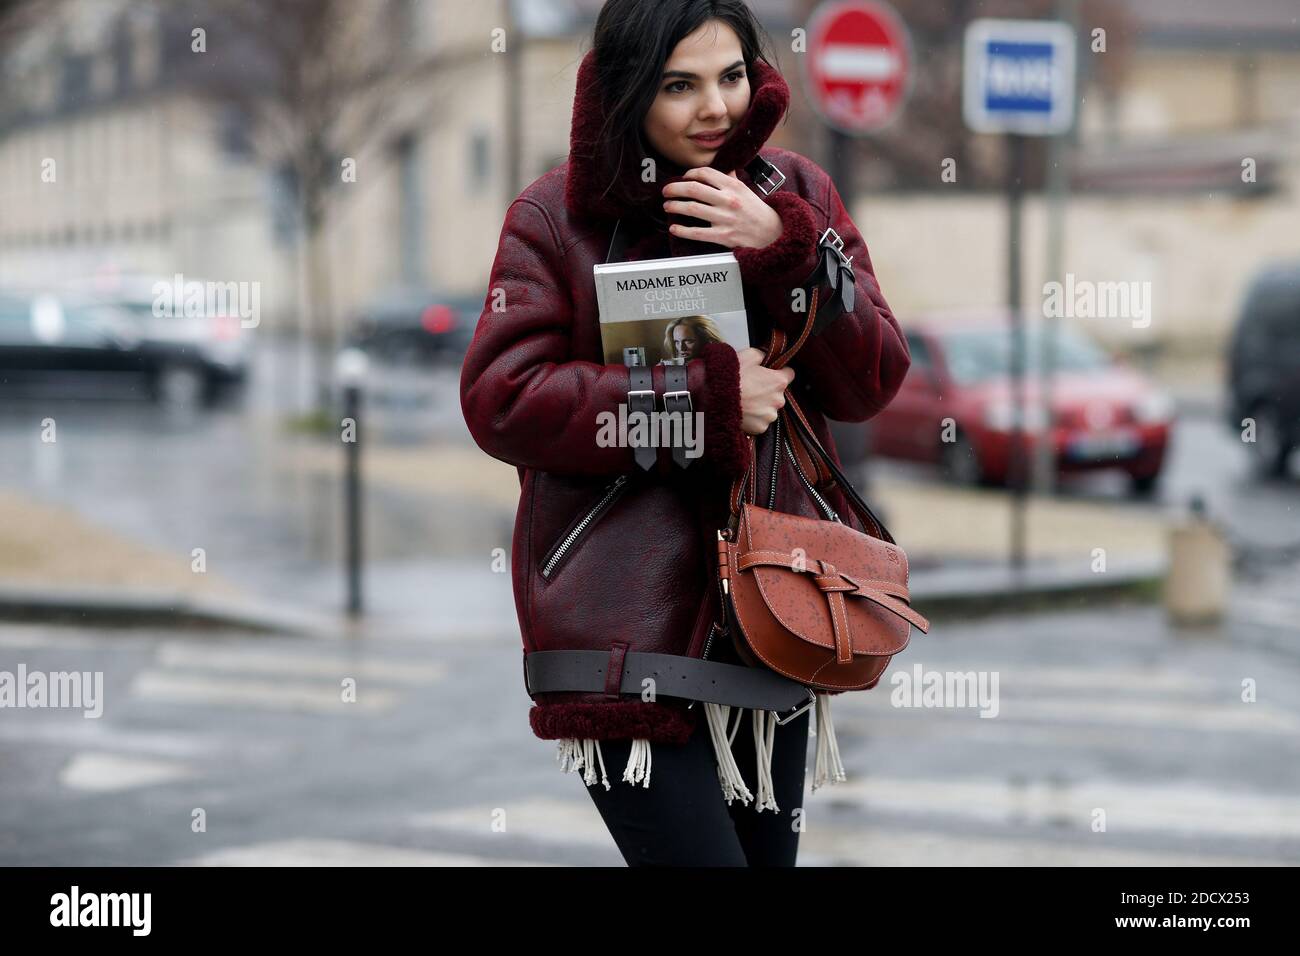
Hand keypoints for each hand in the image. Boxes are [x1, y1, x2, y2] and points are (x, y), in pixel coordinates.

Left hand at [663, 168, 782, 249]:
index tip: (683, 178)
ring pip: (693, 209)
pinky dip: (683, 230)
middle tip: (666, 191)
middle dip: (675, 188)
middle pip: (694, 189)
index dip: (689, 174)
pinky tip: (674, 228)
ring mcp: (725, 218)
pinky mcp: (724, 236)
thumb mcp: (746, 190)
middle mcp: (728, 200)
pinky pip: (698, 232)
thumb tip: (724, 168)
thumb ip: (732, 179)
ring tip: (667, 206)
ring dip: (675, 206)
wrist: (773, 233)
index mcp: (733, 186)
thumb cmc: (757, 211)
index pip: (705, 173)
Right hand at [737, 347, 793, 435]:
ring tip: (745, 401)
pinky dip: (754, 418)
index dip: (779, 372)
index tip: (770, 373)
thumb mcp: (748, 355)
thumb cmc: (731, 376)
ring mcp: (770, 415)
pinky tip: (743, 411)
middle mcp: (779, 400)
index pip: (790, 374)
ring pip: (769, 408)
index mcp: (778, 381)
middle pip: (778, 393)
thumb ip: (763, 354)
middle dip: (768, 390)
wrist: (714, 398)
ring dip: (761, 405)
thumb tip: (766, 356)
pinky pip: (761, 421)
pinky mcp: (760, 428)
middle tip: (751, 387)